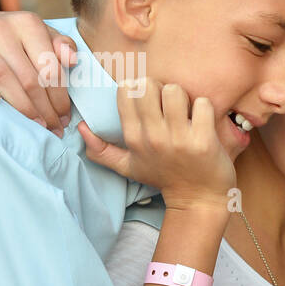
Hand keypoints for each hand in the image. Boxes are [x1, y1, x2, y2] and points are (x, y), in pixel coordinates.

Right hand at [0, 9, 76, 135]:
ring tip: (34, 124)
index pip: (49, 66)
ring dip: (21, 105)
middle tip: (52, 127)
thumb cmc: (12, 38)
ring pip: (2, 76)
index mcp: (27, 23)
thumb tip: (73, 60)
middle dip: (44, 107)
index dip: (60, 96)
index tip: (65, 117)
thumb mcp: (39, 34)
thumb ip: (61, 44)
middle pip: (28, 75)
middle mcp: (0, 28)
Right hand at [79, 79, 235, 211]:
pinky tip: (203, 120)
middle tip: (169, 102)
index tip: (150, 99)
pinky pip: (202, 104)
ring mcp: (178, 139)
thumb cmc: (164, 178)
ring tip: (186, 110)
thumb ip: (101, 150)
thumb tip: (80, 128)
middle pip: (148, 85)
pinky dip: (204, 108)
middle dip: (160, 87)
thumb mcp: (128, 167)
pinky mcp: (203, 141)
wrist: (197, 200)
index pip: (126, 92)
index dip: (138, 87)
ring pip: (174, 91)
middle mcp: (153, 137)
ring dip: (183, 96)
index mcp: (134, 138)